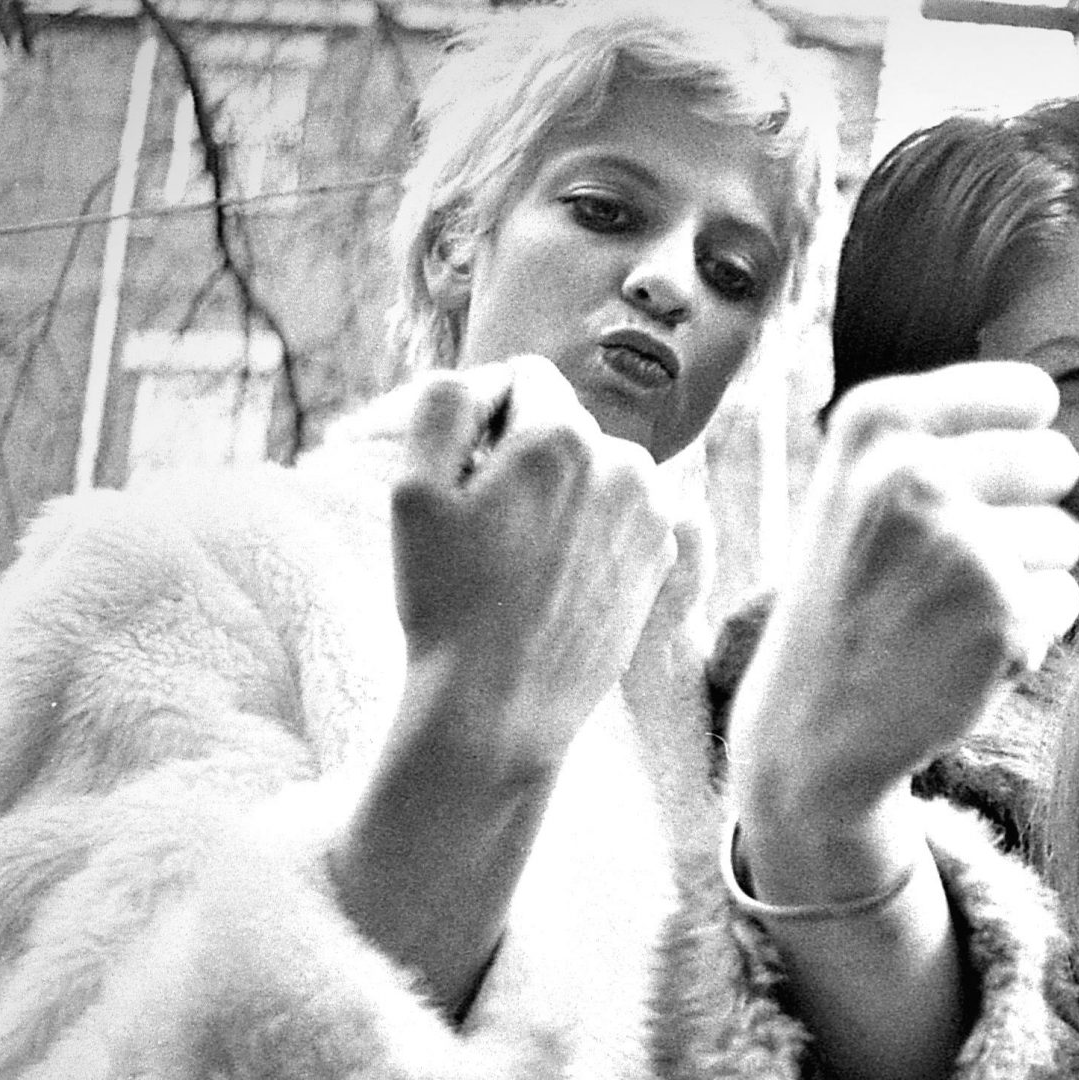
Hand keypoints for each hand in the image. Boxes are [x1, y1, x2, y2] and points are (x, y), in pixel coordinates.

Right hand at [389, 356, 680, 775]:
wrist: (503, 703)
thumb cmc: (449, 599)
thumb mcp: (414, 490)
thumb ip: (443, 405)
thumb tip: (483, 379)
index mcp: (566, 436)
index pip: (526, 376)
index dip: (485, 414)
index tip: (465, 470)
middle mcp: (627, 464)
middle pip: (564, 425)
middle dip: (524, 454)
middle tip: (486, 525)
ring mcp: (654, 514)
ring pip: (596, 470)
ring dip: (561, 491)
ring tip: (520, 558)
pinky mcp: (664, 558)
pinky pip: (620, 514)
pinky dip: (590, 530)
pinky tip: (554, 580)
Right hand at [727, 361, 1078, 830]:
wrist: (815, 720)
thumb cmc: (868, 594)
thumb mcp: (899, 498)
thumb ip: (1010, 462)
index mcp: (877, 418)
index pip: (1029, 393)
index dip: (1015, 451)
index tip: (958, 494)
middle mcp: (912, 469)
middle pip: (1055, 460)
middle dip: (1024, 516)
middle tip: (941, 566)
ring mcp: (959, 543)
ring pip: (1067, 535)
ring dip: (1025, 578)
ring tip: (942, 609)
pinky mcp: (1000, 615)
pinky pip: (1066, 600)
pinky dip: (1027, 632)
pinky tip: (957, 650)